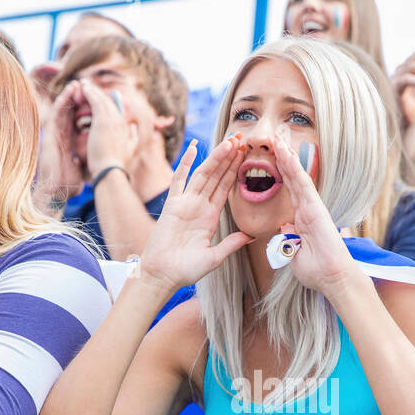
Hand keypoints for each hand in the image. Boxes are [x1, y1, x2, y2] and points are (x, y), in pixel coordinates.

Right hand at [40, 81, 84, 201]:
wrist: (58, 191)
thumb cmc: (70, 182)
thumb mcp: (84, 164)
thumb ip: (88, 155)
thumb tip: (99, 154)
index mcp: (70, 141)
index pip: (78, 120)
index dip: (85, 108)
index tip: (95, 98)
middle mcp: (62, 136)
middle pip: (69, 112)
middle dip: (77, 99)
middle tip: (84, 85)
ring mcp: (54, 135)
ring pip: (61, 112)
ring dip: (67, 97)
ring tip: (76, 85)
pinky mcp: (48, 137)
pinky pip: (54, 117)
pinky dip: (60, 105)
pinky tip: (66, 96)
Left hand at [80, 79, 139, 176]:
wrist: (111, 171)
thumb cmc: (117, 166)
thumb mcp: (130, 151)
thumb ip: (134, 139)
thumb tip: (136, 129)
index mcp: (125, 127)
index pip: (116, 109)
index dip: (107, 102)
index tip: (99, 98)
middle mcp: (120, 120)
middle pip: (109, 101)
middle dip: (99, 93)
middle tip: (89, 87)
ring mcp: (112, 119)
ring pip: (102, 98)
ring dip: (92, 90)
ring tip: (84, 84)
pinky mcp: (102, 119)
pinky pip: (95, 100)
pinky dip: (89, 92)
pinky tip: (82, 87)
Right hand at [133, 136, 251, 295]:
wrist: (163, 276)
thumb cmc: (186, 270)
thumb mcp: (214, 257)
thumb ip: (231, 244)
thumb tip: (250, 236)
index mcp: (210, 217)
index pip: (225, 188)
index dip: (235, 171)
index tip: (245, 155)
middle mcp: (199, 206)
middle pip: (217, 176)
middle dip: (228, 158)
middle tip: (241, 139)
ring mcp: (185, 204)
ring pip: (203, 174)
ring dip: (216, 158)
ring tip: (229, 142)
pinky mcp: (172, 205)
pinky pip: (179, 180)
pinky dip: (185, 164)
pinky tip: (193, 149)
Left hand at [268, 129, 357, 296]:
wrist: (332, 277)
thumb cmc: (316, 270)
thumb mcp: (293, 253)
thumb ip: (287, 240)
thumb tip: (284, 228)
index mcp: (301, 219)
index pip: (289, 191)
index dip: (281, 173)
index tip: (273, 158)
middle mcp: (308, 209)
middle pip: (293, 178)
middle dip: (283, 159)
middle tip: (275, 139)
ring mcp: (312, 207)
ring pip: (297, 176)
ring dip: (286, 156)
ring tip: (277, 138)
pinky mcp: (315, 208)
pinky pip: (302, 184)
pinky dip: (293, 167)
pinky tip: (285, 152)